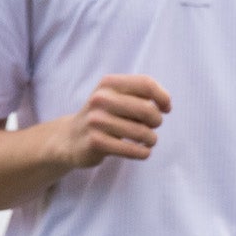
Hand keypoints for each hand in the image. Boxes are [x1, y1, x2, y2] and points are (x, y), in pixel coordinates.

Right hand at [55, 74, 170, 167]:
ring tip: (149, 140)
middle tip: (154, 126)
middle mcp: (100, 99)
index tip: (166, 109)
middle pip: (146, 109)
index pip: (146, 84)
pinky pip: (131, 149)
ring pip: (141, 132)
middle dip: (157, 120)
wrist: (69, 138)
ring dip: (151, 139)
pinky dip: (143, 152)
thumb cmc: (103, 116)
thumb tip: (165, 105)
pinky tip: (143, 152)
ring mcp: (96, 121)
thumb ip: (140, 95)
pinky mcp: (95, 142)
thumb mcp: (115, 97)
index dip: (163, 97)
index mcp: (109, 83)